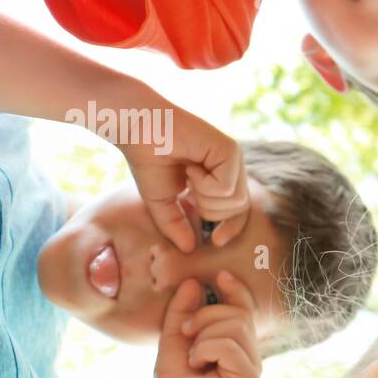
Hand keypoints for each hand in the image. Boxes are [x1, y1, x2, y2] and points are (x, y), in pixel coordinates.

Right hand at [116, 96, 251, 252]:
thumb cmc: (148, 159)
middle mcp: (232, 167)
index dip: (231, 229)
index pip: (239, 211)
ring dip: (205, 197)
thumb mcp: (161, 202)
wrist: (138, 128)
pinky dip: (203, 184)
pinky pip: (226, 187)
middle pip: (239, 210)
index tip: (216, 241)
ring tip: (189, 174)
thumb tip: (189, 249)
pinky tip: (191, 166)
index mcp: (222, 178)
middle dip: (210, 211)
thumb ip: (176, 225)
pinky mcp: (230, 149)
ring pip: (235, 201)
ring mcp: (234, 157)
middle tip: (189, 190)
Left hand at [149, 273, 261, 377]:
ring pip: (234, 327)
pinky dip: (205, 349)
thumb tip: (194, 281)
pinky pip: (228, 346)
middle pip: (238, 314)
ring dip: (203, 337)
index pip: (246, 308)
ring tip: (193, 356)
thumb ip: (184, 308)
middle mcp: (253, 353)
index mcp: (240, 342)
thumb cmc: (174, 373)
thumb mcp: (175, 333)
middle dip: (206, 317)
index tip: (220, 276)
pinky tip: (197, 365)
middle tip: (186, 334)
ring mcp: (254, 367)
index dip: (236, 290)